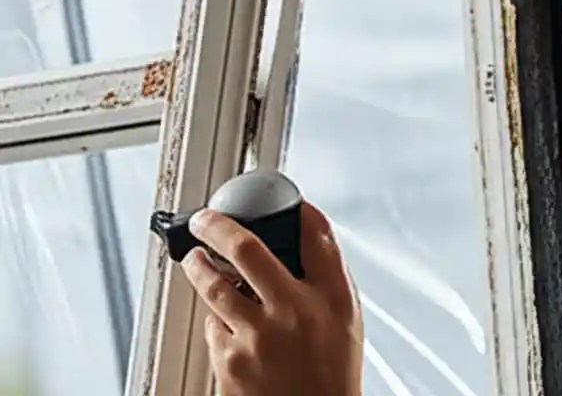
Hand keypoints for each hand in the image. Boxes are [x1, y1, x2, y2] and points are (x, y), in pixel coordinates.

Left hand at [181, 201, 362, 395]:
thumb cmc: (331, 376)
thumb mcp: (347, 322)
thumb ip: (326, 283)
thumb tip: (302, 246)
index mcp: (333, 299)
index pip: (317, 237)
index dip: (300, 211)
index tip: (288, 203)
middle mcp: (297, 312)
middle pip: (248, 249)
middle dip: (218, 225)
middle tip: (204, 220)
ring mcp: (259, 336)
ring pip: (215, 285)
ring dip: (199, 266)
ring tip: (195, 259)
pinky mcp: (231, 360)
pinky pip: (214, 326)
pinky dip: (218, 320)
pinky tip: (229, 325)